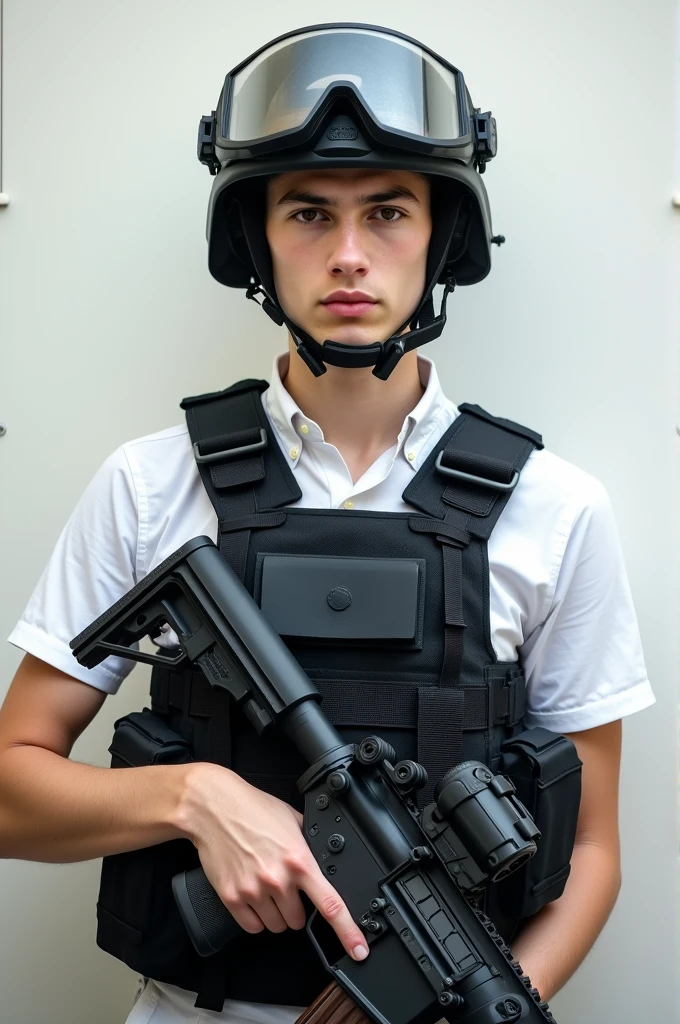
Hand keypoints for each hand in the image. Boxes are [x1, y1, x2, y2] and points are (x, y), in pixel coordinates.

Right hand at [176, 762, 368, 961]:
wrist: (213, 808)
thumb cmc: (251, 808)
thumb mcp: (291, 818)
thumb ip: (307, 842)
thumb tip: (320, 857)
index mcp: (299, 860)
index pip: (330, 904)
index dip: (347, 931)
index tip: (358, 949)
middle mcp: (278, 879)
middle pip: (298, 920)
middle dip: (296, 908)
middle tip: (285, 887)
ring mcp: (254, 890)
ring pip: (276, 926)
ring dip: (275, 913)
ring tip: (265, 886)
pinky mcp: (231, 897)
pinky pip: (252, 927)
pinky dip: (255, 917)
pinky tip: (252, 895)